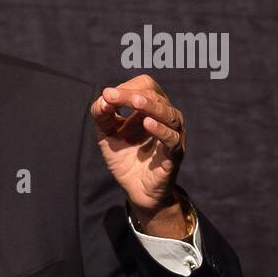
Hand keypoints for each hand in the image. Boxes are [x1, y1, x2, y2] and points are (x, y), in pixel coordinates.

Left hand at [91, 75, 186, 228]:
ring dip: (150, 106)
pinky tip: (148, 124)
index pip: (145, 86)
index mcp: (152, 108)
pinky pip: (171, 139)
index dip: (126, 87)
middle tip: (111, 95)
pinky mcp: (175, 154)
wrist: (136, 189)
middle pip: (154, 96)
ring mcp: (173, 135)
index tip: (107, 96)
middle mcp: (166, 117)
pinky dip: (161, 130)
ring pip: (168, 113)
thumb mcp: (107, 133)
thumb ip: (102, 114)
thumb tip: (103, 98)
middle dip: (131, 94)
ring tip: (135, 102)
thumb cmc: (125, 157)